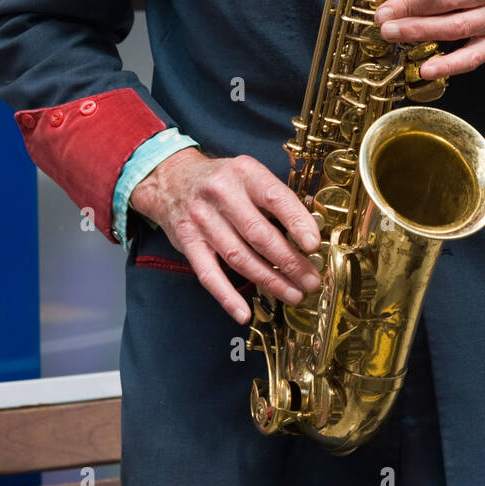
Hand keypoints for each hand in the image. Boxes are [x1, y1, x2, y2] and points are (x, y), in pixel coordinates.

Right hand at [129, 149, 322, 324]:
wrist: (170, 179)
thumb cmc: (221, 180)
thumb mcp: (248, 174)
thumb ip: (275, 198)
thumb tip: (310, 229)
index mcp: (244, 173)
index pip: (275, 198)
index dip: (297, 222)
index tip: (314, 244)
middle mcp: (222, 194)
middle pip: (259, 234)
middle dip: (289, 261)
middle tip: (310, 280)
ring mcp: (202, 220)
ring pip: (239, 257)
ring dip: (269, 280)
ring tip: (293, 294)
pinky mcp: (188, 243)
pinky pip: (208, 274)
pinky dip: (227, 296)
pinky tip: (244, 313)